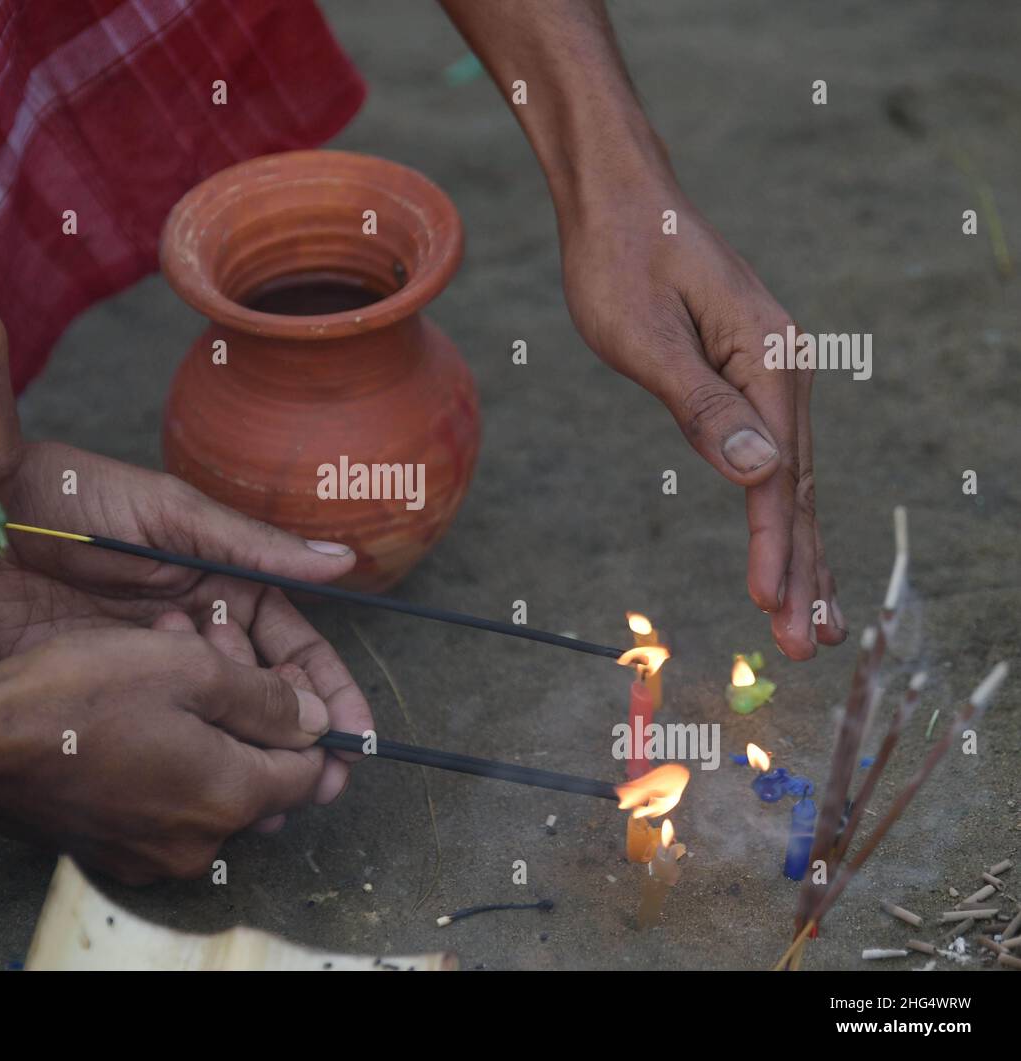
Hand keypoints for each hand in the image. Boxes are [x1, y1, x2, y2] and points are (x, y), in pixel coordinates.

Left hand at [0, 442, 372, 805]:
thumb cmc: (76, 499)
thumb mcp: (173, 515)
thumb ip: (252, 548)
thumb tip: (343, 561)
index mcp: (224, 583)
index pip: (293, 646)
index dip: (326, 690)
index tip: (356, 733)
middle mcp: (197, 629)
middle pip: (265, 695)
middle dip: (300, 738)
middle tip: (325, 783)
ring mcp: (154, 666)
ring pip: (217, 724)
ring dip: (251, 758)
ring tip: (278, 801)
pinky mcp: (109, 692)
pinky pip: (162, 734)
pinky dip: (192, 761)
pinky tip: (212, 790)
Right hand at [0, 628, 330, 882]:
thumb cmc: (75, 698)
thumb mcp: (187, 669)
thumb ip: (267, 700)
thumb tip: (319, 723)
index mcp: (230, 798)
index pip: (309, 773)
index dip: (312, 724)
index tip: (293, 683)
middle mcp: (200, 843)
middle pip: (261, 778)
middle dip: (251, 711)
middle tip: (217, 648)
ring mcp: (154, 854)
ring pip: (212, 783)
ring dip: (208, 724)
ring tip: (170, 659)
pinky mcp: (115, 850)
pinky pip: (168, 803)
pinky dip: (169, 755)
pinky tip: (138, 707)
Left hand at [560, 177, 844, 658]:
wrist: (621, 201)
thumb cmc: (621, 260)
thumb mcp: (646, 334)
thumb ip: (700, 405)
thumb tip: (759, 472)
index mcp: (770, 360)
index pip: (777, 475)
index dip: (774, 546)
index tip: (770, 608)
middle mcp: (784, 370)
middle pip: (799, 488)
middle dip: (801, 572)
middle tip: (808, 648)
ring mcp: (771, 375)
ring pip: (793, 480)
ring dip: (802, 553)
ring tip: (816, 622)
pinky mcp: (747, 378)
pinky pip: (774, 458)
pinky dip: (781, 511)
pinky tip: (787, 545)